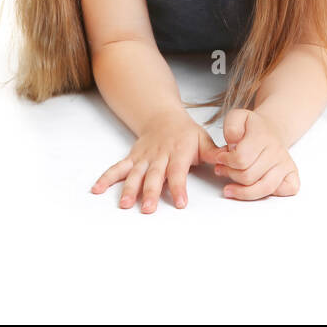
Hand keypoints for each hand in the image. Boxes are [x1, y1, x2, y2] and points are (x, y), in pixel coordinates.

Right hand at [90, 108, 223, 212]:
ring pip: (135, 173)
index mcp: (179, 150)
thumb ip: (215, 153)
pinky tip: (96, 190)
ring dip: (129, 189)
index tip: (181, 204)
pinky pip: (117, 168)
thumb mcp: (204, 139)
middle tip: (147, 209)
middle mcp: (159, 154)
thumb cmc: (187, 133)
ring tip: (124, 205)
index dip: (179, 187)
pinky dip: (106, 178)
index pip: (179, 171)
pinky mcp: (132, 158)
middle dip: (150, 192)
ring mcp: (143, 156)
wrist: (163, 116)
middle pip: (154, 174)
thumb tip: (230, 160)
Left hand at [213, 108, 299, 200]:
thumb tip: (233, 145)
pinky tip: (255, 188)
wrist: (270, 129)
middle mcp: (277, 150)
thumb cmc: (251, 128)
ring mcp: (285, 163)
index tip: (220, 158)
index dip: (225, 161)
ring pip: (263, 188)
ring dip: (242, 191)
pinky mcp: (292, 174)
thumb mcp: (236, 118)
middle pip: (248, 176)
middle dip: (230, 175)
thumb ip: (231, 128)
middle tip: (222, 169)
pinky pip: (286, 190)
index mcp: (263, 136)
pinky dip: (271, 192)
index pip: (241, 159)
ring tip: (230, 188)